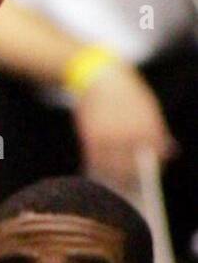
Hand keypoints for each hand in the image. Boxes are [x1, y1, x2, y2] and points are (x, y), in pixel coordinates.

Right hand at [72, 62, 176, 190]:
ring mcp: (110, 135)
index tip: (146, 178)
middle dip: (129, 178)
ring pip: (112, 166)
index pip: (155, 158)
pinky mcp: (91, 135)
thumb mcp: (149, 108)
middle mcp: (130, 133)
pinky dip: (95, 165)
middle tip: (126, 185)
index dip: (152, 170)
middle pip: (131, 167)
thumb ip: (158, 131)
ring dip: (111, 175)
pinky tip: (94, 168)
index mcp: (149, 128)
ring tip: (110, 179)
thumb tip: (170, 152)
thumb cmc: (128, 94)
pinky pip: (95, 158)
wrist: (102, 77)